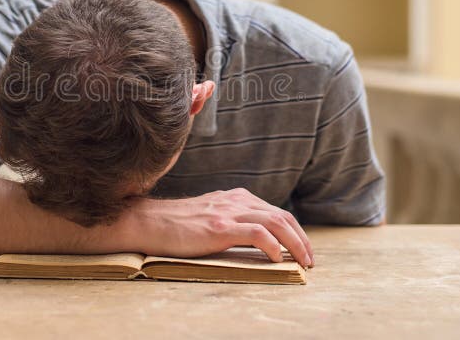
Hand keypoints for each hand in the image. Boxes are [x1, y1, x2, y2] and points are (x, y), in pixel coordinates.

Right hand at [117, 188, 313, 266]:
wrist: (149, 221)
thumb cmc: (177, 225)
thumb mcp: (211, 216)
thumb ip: (232, 220)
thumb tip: (255, 240)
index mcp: (236, 197)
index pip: (276, 212)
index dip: (295, 232)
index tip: (304, 250)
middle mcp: (236, 200)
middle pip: (282, 216)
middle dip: (302, 239)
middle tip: (310, 260)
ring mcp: (227, 212)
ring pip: (274, 223)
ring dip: (295, 244)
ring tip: (303, 262)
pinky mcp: (218, 227)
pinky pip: (257, 233)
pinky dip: (272, 245)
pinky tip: (277, 259)